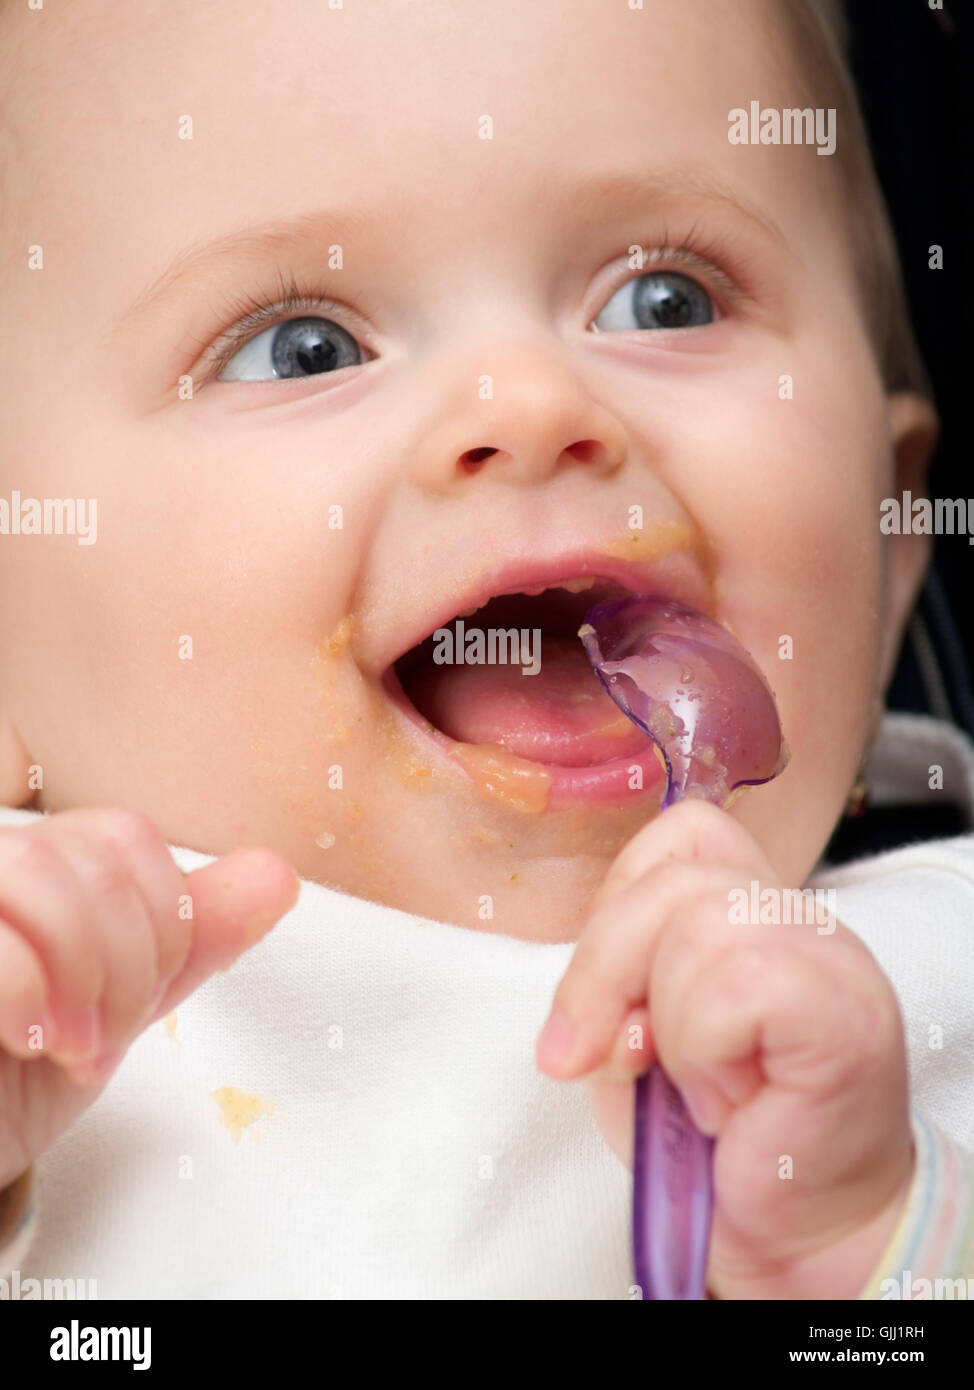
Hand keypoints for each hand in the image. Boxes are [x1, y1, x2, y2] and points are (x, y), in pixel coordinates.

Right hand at [0, 808, 297, 1192]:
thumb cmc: (11, 1086)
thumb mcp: (114, 1009)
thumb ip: (188, 941)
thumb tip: (278, 875)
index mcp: (30, 865)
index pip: (124, 835)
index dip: (161, 918)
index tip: (146, 998)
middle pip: (93, 854)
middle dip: (130, 960)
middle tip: (105, 1038)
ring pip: (43, 870)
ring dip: (83, 974)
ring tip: (71, 1046)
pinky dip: (30, 996)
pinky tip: (31, 1042)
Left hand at [536, 799, 914, 1299]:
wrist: (798, 1232)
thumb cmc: (714, 1137)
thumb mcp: (635, 1043)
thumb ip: (608, 991)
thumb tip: (582, 1011)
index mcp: (751, 908)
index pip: (682, 834)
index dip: (618, 906)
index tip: (598, 1003)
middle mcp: (799, 918)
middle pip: (674, 878)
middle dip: (604, 972)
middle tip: (609, 1060)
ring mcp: (832, 959)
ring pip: (700, 926)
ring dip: (670, 1028)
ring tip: (705, 1088)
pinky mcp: (847, 1014)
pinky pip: (735, 985)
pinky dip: (705, 1052)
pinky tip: (731, 1102)